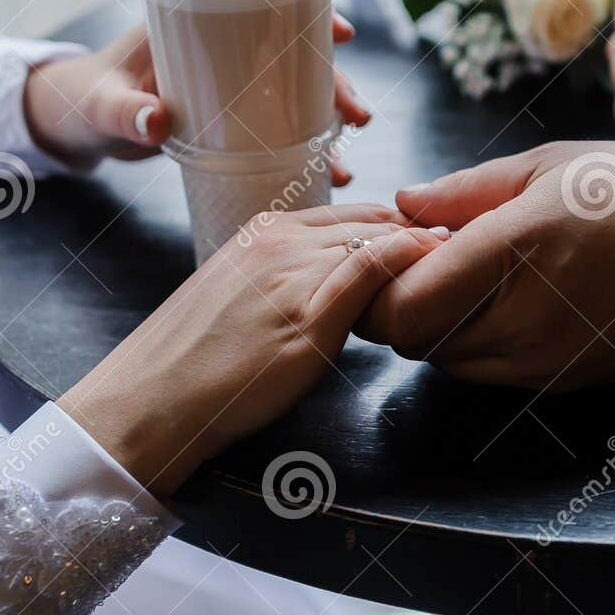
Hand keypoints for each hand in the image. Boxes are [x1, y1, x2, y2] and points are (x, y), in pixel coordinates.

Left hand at [24, 16, 372, 180]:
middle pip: (293, 55)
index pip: (264, 4)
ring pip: (294, 92)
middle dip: (333, 84)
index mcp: (195, 22)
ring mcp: (229, 81)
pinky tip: (323, 175)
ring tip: (344, 162)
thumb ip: (123, 114)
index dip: (309, 15)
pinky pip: (278, 122)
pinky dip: (302, 146)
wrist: (78, 124)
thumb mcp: (103, 107)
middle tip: (358, 118)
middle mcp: (221, 47)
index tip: (343, 34)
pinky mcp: (230, 113)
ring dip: (326, 122)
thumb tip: (153, 121)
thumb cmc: (85, 100)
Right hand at [59, 205, 445, 496]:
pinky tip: (437, 266)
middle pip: (370, 220)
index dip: (394, 226)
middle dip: (416, 231)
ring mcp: (293, 275)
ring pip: (376, 239)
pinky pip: (371, 268)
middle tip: (455, 251)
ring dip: (422, 247)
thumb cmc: (194, 364)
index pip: (349, 214)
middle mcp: (278, 242)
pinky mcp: (307, 317)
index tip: (426, 243)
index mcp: (262, 231)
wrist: (152, 400)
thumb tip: (334, 287)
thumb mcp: (240, 299)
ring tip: (461, 261)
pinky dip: (410, 259)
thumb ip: (287, 282)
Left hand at [357, 142, 614, 388]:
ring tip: (465, 272)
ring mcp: (542, 362)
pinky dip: (473, 339)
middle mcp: (523, 322)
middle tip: (421, 254)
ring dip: (435, 323)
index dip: (376, 279)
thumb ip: (467, 192)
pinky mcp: (558, 383)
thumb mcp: (553, 168)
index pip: (401, 302)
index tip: (390, 242)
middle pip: (411, 339)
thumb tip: (404, 203)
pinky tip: (501, 296)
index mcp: (516, 252)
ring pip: (444, 359)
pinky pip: (486, 370)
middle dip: (399, 299)